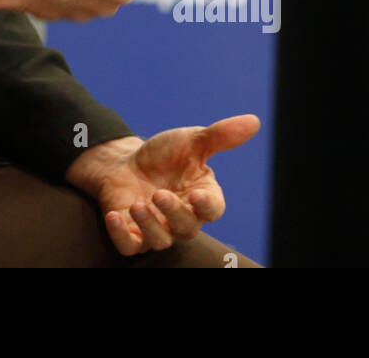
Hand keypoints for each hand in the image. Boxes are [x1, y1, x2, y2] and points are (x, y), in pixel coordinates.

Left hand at [65, 115, 260, 254]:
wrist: (124, 163)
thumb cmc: (163, 156)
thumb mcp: (190, 141)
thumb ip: (219, 136)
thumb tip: (254, 121)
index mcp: (201, 197)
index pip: (213, 210)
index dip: (207, 206)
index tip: (196, 196)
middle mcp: (182, 218)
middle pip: (187, 228)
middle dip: (174, 213)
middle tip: (159, 194)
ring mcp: (157, 229)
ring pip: (160, 241)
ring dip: (149, 225)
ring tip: (138, 204)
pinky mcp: (132, 235)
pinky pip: (130, 246)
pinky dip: (121, 235)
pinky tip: (114, 216)